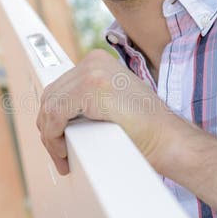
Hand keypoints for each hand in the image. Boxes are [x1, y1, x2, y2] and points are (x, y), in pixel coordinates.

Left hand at [36, 49, 183, 174]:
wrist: (167, 138)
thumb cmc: (145, 129)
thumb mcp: (110, 105)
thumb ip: (87, 101)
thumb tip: (56, 117)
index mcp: (97, 62)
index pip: (59, 89)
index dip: (52, 118)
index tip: (55, 139)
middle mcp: (93, 61)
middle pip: (51, 96)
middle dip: (48, 128)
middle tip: (57, 153)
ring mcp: (92, 71)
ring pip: (50, 106)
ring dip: (50, 136)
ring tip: (61, 156)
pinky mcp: (91, 87)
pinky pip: (56, 113)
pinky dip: (54, 136)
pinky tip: (64, 150)